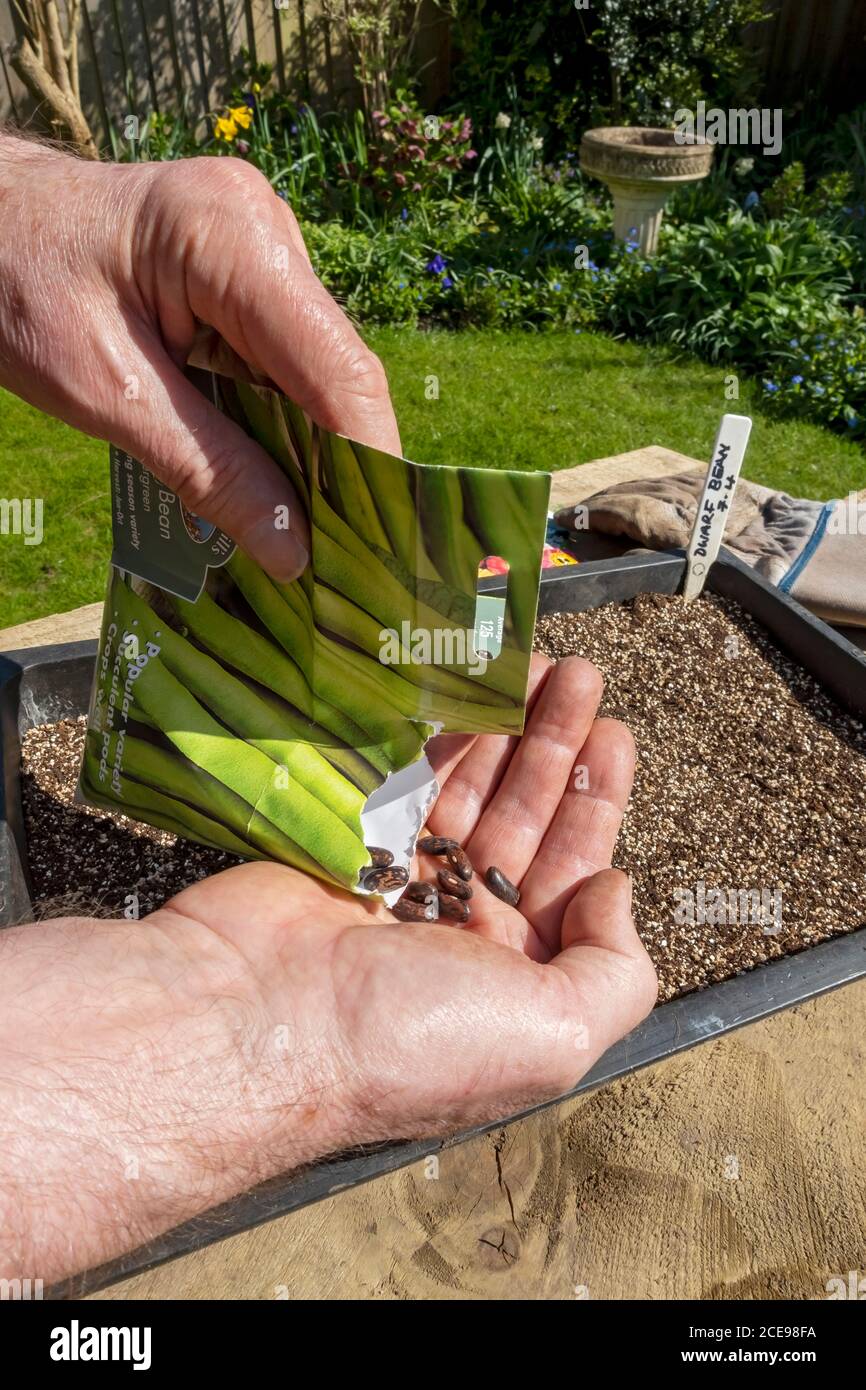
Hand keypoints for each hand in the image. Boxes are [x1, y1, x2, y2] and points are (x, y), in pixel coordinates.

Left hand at [0, 134, 399, 578]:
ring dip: (312, 454)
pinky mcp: (249, 274)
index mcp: (231, 235)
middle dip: (342, 468)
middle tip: (346, 562)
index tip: (384, 545)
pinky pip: (285, 363)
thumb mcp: (105, 392)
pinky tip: (273, 483)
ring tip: (312, 538)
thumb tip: (294, 551)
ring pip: (315, 375)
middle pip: (335, 372)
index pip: (336, 366)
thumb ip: (206, 468)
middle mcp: (266, 229)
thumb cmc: (14, 285)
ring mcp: (263, 248)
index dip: (370, 459)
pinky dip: (280, 424)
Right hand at [0, 655, 653, 1282]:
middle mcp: (464, 933)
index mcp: (518, 979)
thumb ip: (616, 970)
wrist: (256, 1021)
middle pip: (527, 823)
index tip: (613, 735)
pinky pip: (407, 785)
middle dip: (556, 749)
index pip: (573, 873)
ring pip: (470, 795)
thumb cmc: (412, 1038)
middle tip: (580, 679)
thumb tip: (615, 890)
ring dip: (506, 733)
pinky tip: (468, 697)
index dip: (597, 801)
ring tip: (538, 667)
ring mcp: (403, 888)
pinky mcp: (350, 851)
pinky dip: (440, 742)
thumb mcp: (555, 1034)